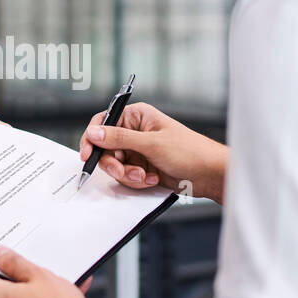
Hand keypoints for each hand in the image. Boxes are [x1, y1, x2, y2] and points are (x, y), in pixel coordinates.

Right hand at [79, 101, 227, 203]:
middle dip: (115, 164)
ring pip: (116, 165)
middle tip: (126, 171)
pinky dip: (137, 181)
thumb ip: (119, 138)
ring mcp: (138, 151)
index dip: (93, 138)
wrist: (209, 175)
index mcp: (136, 116)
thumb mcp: (151, 144)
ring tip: (146, 176)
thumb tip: (94, 133)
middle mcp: (135, 131)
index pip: (104, 122)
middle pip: (106, 148)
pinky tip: (153, 179)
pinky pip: (127, 176)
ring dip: (128, 175)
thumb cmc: (190, 151)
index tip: (88, 154)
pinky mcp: (143, 167)